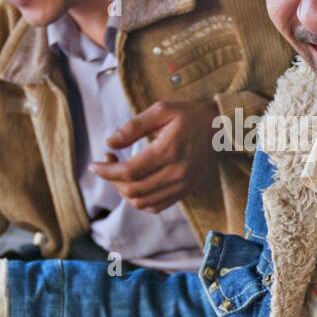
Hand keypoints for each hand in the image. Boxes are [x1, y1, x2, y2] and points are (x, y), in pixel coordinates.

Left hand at [88, 98, 218, 213]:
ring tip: (118, 174)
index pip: (129, 171)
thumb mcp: (162, 110)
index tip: (95, 164)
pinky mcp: (186, 191)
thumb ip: (133, 126)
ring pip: (143, 202)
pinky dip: (140, 201)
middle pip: (133, 190)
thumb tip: (110, 142)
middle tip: (106, 163)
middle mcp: (177, 173)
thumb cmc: (190, 115)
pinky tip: (134, 185)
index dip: (107, 171)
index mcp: (169, 151)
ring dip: (124, 192)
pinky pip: (156, 206)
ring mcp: (183, 186)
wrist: (222, 127)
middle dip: (112, 180)